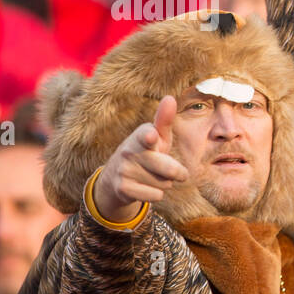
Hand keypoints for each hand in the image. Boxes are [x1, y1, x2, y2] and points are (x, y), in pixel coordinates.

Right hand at [93, 96, 188, 222]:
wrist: (116, 177)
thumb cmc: (146, 152)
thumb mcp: (157, 137)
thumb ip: (164, 120)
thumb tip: (170, 97)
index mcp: (141, 136)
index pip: (145, 135)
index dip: (149, 137)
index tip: (152, 135)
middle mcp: (129, 151)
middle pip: (168, 169)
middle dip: (178, 173)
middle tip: (177, 172)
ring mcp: (124, 170)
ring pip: (164, 184)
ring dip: (165, 183)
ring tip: (153, 176)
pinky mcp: (122, 188)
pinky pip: (156, 196)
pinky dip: (156, 194)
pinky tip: (145, 187)